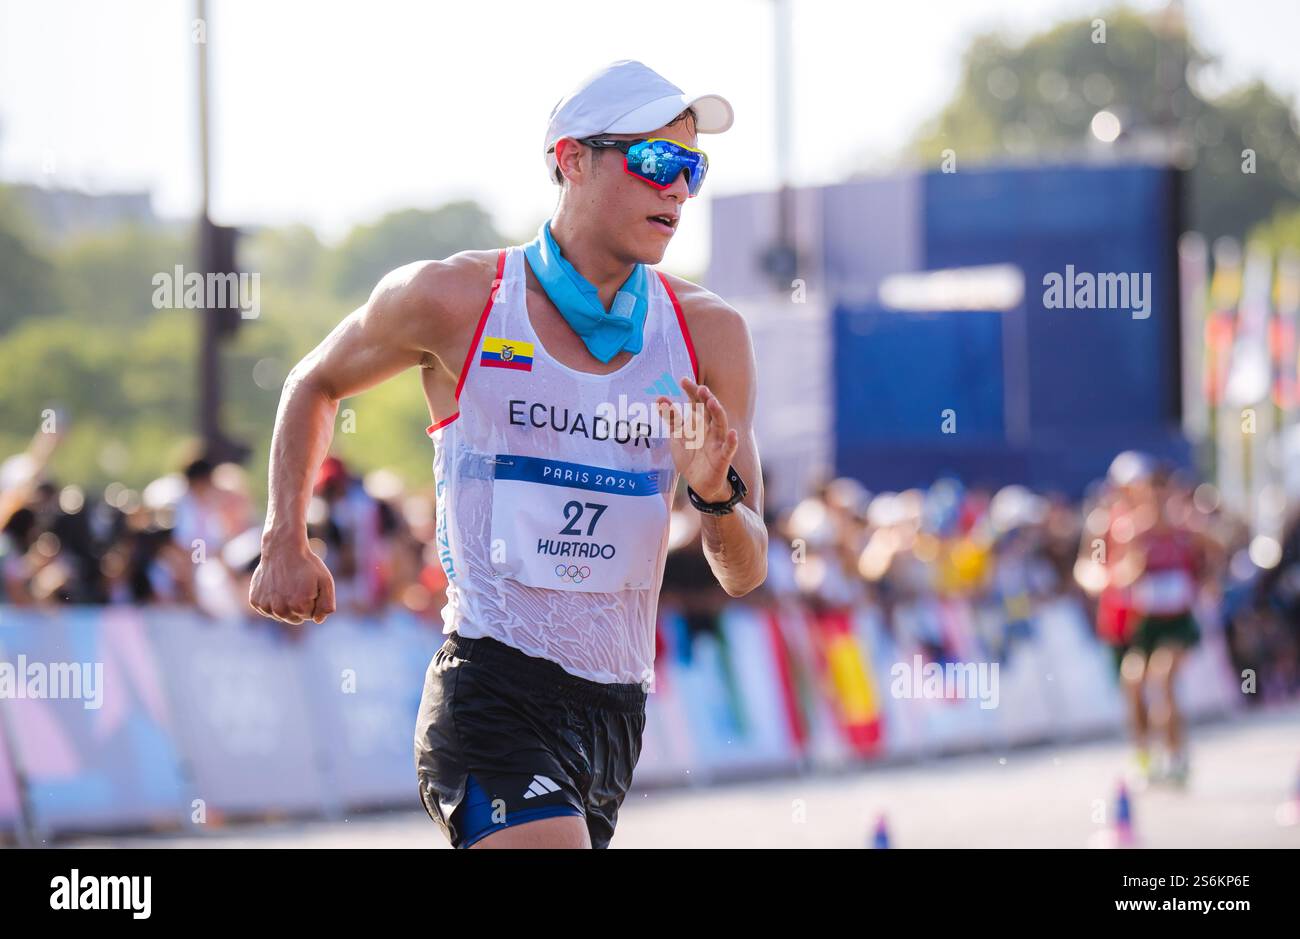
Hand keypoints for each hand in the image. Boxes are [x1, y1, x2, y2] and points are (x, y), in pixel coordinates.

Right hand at [249, 536, 335, 624]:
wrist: (282, 548)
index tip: (309, 586)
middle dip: (299, 605)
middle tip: (297, 585)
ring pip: (280, 614)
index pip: (310, 615)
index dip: (312, 600)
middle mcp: (281, 610)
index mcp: (300, 607)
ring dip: (285, 604)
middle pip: (294, 618)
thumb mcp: (325, 581)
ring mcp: (266, 607)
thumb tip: (318, 620)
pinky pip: (267, 609)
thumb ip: (327, 604)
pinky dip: (271, 601)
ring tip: (286, 585)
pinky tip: (275, 586)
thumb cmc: (306, 564)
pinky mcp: (255, 602)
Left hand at [656, 376, 737, 503]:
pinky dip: (731, 441)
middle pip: (710, 410)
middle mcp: (710, 429)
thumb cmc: (691, 457)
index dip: (692, 391)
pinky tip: (732, 433)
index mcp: (699, 422)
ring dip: (718, 413)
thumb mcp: (678, 436)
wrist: (700, 484)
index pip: (696, 403)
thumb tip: (659, 398)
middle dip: (706, 399)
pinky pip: (729, 448)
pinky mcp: (723, 458)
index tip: (683, 380)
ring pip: (721, 425)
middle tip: (701, 388)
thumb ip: (671, 418)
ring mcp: (717, 442)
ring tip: (712, 402)